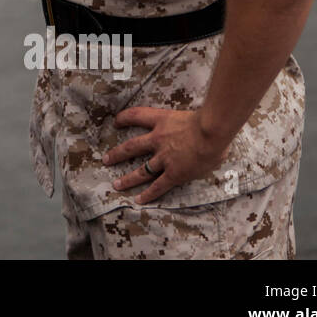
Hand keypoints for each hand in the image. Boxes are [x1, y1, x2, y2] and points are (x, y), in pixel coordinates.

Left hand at [101, 107, 228, 204]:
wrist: (211, 132)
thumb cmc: (208, 122)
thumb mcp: (192, 115)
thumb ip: (188, 123)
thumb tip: (197, 130)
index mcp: (161, 121)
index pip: (136, 115)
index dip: (124, 118)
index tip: (116, 121)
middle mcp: (158, 139)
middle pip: (131, 147)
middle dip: (117, 154)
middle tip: (105, 160)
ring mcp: (164, 158)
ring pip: (141, 171)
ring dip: (128, 179)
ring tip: (117, 185)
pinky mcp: (173, 173)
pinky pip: (158, 186)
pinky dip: (148, 194)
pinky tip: (139, 200)